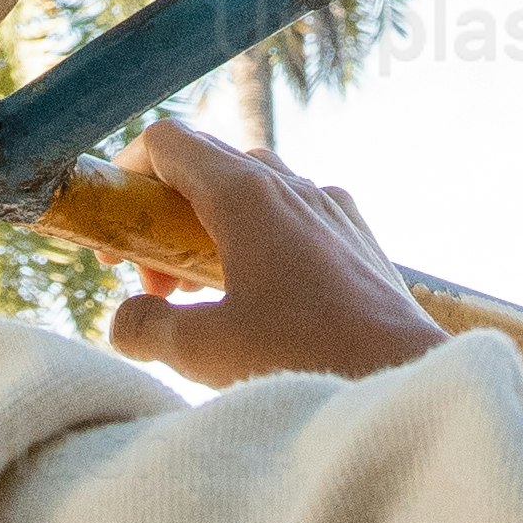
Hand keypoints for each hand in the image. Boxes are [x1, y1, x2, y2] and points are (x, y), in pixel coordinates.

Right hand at [105, 118, 446, 388]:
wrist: (405, 380)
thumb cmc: (303, 360)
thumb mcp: (202, 351)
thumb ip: (145, 327)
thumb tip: (127, 319)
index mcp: (245, 194)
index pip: (168, 142)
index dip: (126, 179)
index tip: (118, 244)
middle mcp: (291, 185)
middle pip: (208, 163)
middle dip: (166, 215)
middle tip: (157, 284)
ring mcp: (331, 207)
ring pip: (254, 188)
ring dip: (214, 229)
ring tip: (205, 296)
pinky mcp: (359, 237)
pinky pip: (296, 216)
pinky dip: (261, 241)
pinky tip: (264, 300)